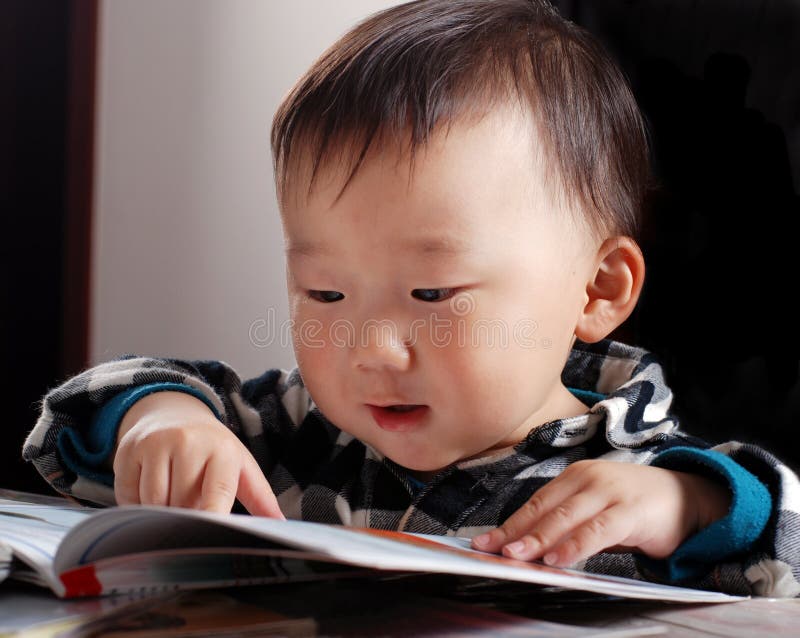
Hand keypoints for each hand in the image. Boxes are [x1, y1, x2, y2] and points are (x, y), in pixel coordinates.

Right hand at [113, 391, 283, 518]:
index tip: (212, 539)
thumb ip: (261, 497)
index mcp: (222, 450)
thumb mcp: (240, 465)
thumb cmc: (213, 449)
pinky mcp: (127, 450)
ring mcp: (155, 444)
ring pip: (153, 503)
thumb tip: (281, 527)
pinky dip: (136, 504)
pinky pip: (127, 496)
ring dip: (160, 514)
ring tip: (173, 499)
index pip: (218, 492)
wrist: (173, 413)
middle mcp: (188, 443)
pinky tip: (150, 490)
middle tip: (192, 511)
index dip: (213, 519)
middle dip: (186, 517)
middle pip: (182, 504)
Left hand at [471, 460, 729, 566]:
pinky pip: (597, 530)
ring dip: (539, 539)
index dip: (509, 524)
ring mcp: (609, 492)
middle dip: (516, 532)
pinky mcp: (631, 511)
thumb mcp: (595, 509)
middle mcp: (588, 479)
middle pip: (544, 509)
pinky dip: (575, 545)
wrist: (687, 496)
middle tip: (491, 550)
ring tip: (517, 556)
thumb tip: (527, 546)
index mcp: (574, 477)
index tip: (484, 542)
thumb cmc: (633, 506)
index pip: (534, 503)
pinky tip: (559, 559)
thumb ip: (566, 523)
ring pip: (566, 518)